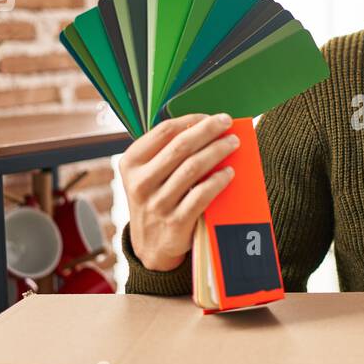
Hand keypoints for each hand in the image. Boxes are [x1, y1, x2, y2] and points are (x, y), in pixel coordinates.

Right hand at [119, 112, 237, 271]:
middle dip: (208, 130)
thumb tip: (203, 126)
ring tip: (232, 143)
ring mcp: (157, 203)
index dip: (191, 119)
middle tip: (227, 122)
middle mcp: (141, 182)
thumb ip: (165, 153)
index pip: (164, 131)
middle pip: (181, 146)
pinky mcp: (176, 222)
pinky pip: (202, 195)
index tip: (211, 116)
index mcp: (131, 163)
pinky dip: (218, 180)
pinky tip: (229, 172)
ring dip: (217, 151)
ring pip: (193, 168)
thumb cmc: (156, 200)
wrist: (151, 246)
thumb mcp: (147, 175)